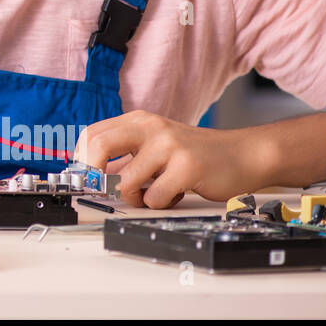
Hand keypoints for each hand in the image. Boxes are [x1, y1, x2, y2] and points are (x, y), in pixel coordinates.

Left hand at [73, 110, 271, 208]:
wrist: (244, 155)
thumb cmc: (197, 155)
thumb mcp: (156, 146)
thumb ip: (126, 157)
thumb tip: (91, 176)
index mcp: (139, 121)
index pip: (92, 133)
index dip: (81, 158)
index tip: (83, 178)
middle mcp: (151, 128)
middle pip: (99, 145)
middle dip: (92, 174)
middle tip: (100, 190)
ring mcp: (169, 145)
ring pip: (127, 181)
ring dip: (135, 198)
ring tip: (153, 193)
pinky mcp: (187, 166)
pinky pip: (154, 197)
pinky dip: (159, 204)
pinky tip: (175, 194)